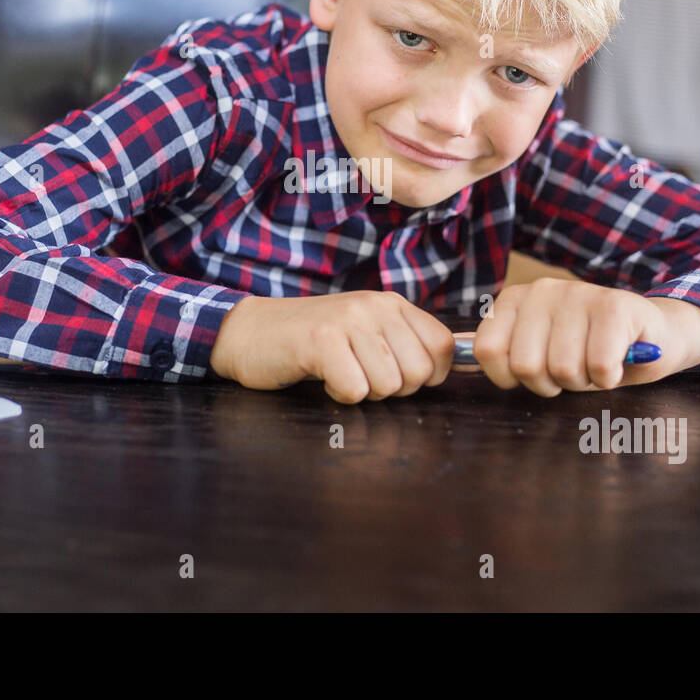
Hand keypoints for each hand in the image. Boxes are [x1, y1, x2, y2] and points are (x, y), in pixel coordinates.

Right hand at [210, 291, 456, 403]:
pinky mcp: (321, 340)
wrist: (250, 332)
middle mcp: (374, 306)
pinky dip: (339, 395)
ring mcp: (348, 321)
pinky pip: (354, 389)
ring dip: (362, 392)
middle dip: (392, 389)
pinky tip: (323, 377)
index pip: (442, 347)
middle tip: (360, 374)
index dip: (427, 376)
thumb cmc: (312, 342)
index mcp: (392, 304)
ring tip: (338, 372)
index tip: (395, 374)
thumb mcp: (366, 333)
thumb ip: (405, 345)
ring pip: (387, 385)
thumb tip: (449, 369)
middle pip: (418, 373)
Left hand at [472, 277, 699, 395]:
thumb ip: (503, 352)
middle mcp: (543, 290)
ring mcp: (579, 293)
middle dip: (551, 384)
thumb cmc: (588, 349)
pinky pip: (599, 367)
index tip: (534, 373)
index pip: (487, 351)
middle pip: (526, 366)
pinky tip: (617, 361)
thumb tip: (456, 359)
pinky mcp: (615, 306)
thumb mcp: (538, 349)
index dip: (510, 378)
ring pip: (563, 369)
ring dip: (584, 381)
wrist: (654, 335)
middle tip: (572, 370)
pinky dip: (609, 378)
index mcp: (515, 299)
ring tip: (595, 363)